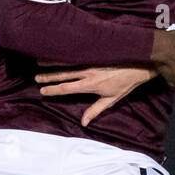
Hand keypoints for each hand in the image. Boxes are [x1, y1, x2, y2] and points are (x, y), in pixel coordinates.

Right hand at [36, 64, 154, 124]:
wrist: (138, 66)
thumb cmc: (125, 84)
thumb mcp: (111, 100)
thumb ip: (95, 110)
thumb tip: (83, 123)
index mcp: (90, 84)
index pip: (67, 88)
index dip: (54, 89)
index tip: (42, 91)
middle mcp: (88, 72)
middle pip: (64, 74)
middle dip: (48, 76)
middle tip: (36, 78)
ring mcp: (90, 61)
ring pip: (68, 62)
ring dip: (53, 62)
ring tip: (39, 62)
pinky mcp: (94, 54)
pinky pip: (76, 53)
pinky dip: (66, 53)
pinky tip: (57, 51)